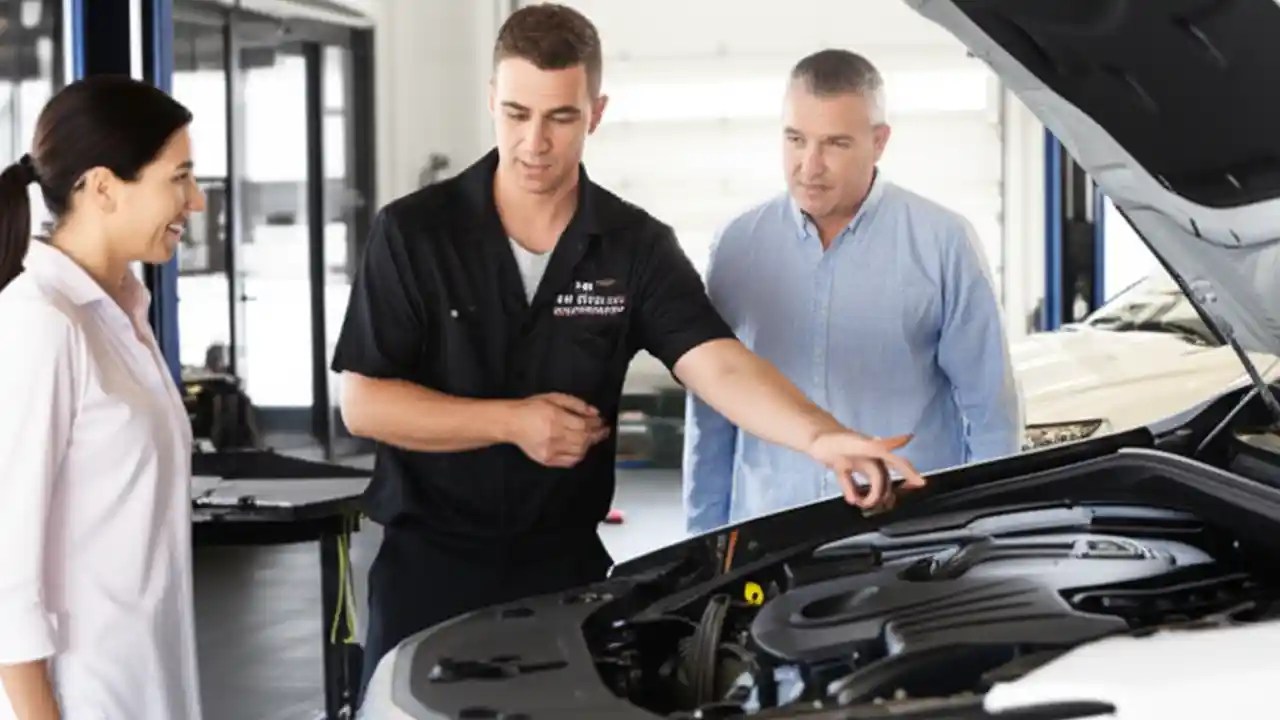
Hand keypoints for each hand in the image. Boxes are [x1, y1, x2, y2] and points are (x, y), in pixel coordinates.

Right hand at [508, 393, 610, 467]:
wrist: (511, 423)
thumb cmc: (530, 409)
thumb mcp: (554, 397)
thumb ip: (575, 404)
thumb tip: (593, 412)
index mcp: (555, 418)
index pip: (584, 425)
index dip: (596, 424)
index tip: (601, 421)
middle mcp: (553, 435)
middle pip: (584, 439)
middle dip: (597, 434)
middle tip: (603, 430)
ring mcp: (550, 450)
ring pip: (579, 451)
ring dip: (589, 445)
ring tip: (593, 438)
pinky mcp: (547, 460)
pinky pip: (570, 461)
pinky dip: (579, 456)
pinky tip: (581, 449)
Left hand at [807, 432, 926, 509]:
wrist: (813, 437)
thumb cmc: (837, 439)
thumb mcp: (863, 444)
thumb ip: (885, 444)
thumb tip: (907, 438)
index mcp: (876, 451)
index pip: (898, 463)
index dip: (911, 473)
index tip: (922, 483)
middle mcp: (868, 455)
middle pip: (883, 479)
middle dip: (881, 494)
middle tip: (875, 504)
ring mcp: (856, 460)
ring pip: (869, 482)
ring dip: (869, 494)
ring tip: (863, 502)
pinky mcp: (843, 464)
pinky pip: (852, 481)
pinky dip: (853, 491)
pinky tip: (852, 497)